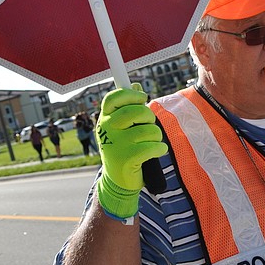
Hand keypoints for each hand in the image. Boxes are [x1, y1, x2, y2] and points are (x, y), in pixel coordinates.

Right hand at [95, 85, 167, 218]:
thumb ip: (127, 106)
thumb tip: (135, 85)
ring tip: (152, 142)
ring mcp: (116, 144)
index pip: (113, 98)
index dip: (130, 94)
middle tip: (149, 124)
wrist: (117, 180)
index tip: (142, 97)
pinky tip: (157, 151)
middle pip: (135, 111)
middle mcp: (107, 129)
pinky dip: (159, 148)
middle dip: (148, 116)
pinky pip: (152, 146)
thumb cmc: (122, 148)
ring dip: (156, 135)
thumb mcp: (120, 127)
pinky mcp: (127, 159)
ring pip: (148, 129)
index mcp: (104, 119)